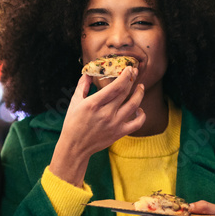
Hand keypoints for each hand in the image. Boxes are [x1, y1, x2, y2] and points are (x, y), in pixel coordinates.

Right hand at [49, 69, 145, 185]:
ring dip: (139, 93)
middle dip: (132, 79)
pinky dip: (141, 115)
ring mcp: (114, 124)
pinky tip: (139, 109)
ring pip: (134, 104)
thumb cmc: (72, 123)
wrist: (75, 147)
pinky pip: (137, 123)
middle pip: (125, 92)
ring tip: (140, 87)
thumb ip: (82, 86)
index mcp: (93, 104)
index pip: (115, 86)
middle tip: (134, 72)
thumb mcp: (74, 103)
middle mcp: (106, 113)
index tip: (128, 68)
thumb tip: (88, 74)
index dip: (125, 76)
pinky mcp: (119, 133)